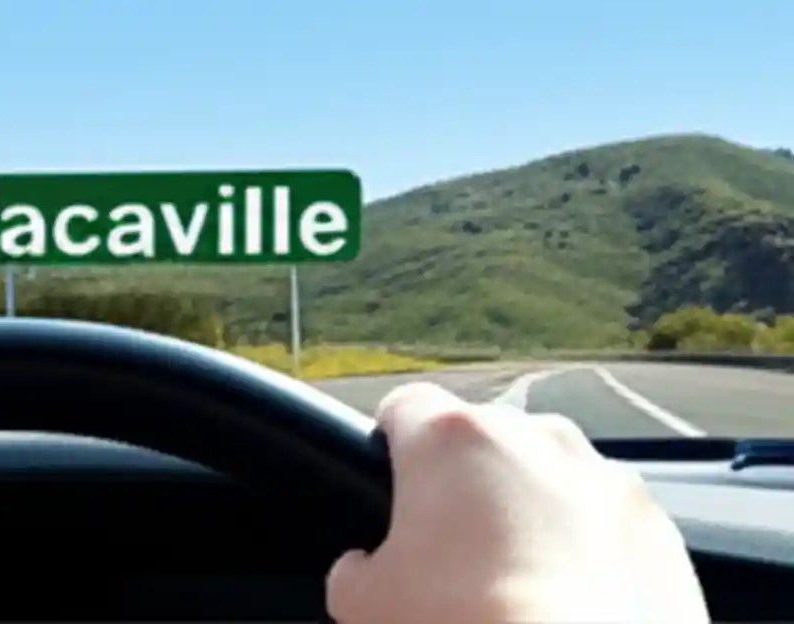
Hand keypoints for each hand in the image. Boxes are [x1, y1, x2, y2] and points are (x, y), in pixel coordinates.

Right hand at [326, 382, 709, 623]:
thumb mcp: (364, 603)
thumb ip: (355, 568)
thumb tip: (363, 568)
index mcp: (450, 439)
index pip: (404, 406)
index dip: (394, 443)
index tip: (396, 479)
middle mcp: (530, 436)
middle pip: (483, 436)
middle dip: (468, 480)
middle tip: (455, 550)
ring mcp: (600, 473)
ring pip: (550, 470)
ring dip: (533, 505)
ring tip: (520, 576)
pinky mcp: (653, 519)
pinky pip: (606, 516)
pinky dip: (589, 543)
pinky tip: (571, 596)